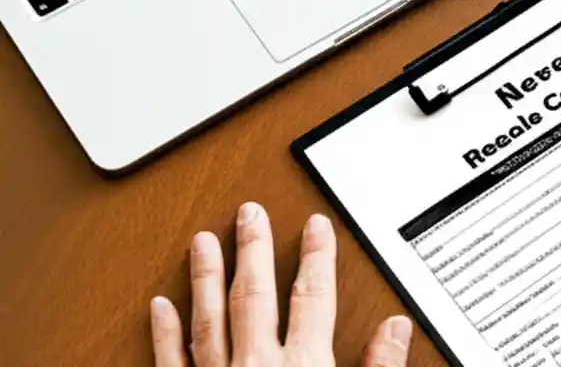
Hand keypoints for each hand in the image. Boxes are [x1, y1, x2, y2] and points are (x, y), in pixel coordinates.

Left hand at [149, 203, 413, 366]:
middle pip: (255, 297)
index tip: (315, 227)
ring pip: (208, 320)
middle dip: (253, 251)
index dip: (316, 257)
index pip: (312, 298)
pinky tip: (160, 307)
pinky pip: (171, 364)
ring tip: (202, 242)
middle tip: (248, 214)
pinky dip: (165, 334)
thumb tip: (395, 329)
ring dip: (205, 278)